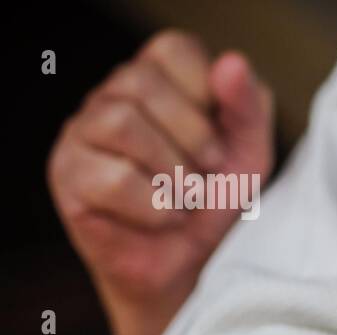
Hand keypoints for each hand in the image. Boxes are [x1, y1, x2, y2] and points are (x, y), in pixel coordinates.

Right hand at [47, 30, 273, 334]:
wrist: (193, 269)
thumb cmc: (218, 204)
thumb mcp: (251, 154)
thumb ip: (248, 107)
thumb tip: (231, 63)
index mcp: (158, 79)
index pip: (173, 49)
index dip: (207, 96)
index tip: (223, 142)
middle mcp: (114, 96)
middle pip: (141, 82)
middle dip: (192, 138)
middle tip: (209, 175)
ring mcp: (83, 134)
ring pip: (119, 122)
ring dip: (171, 171)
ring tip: (186, 199)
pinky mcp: (70, 177)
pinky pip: (108, 176)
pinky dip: (152, 205)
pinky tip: (165, 218)